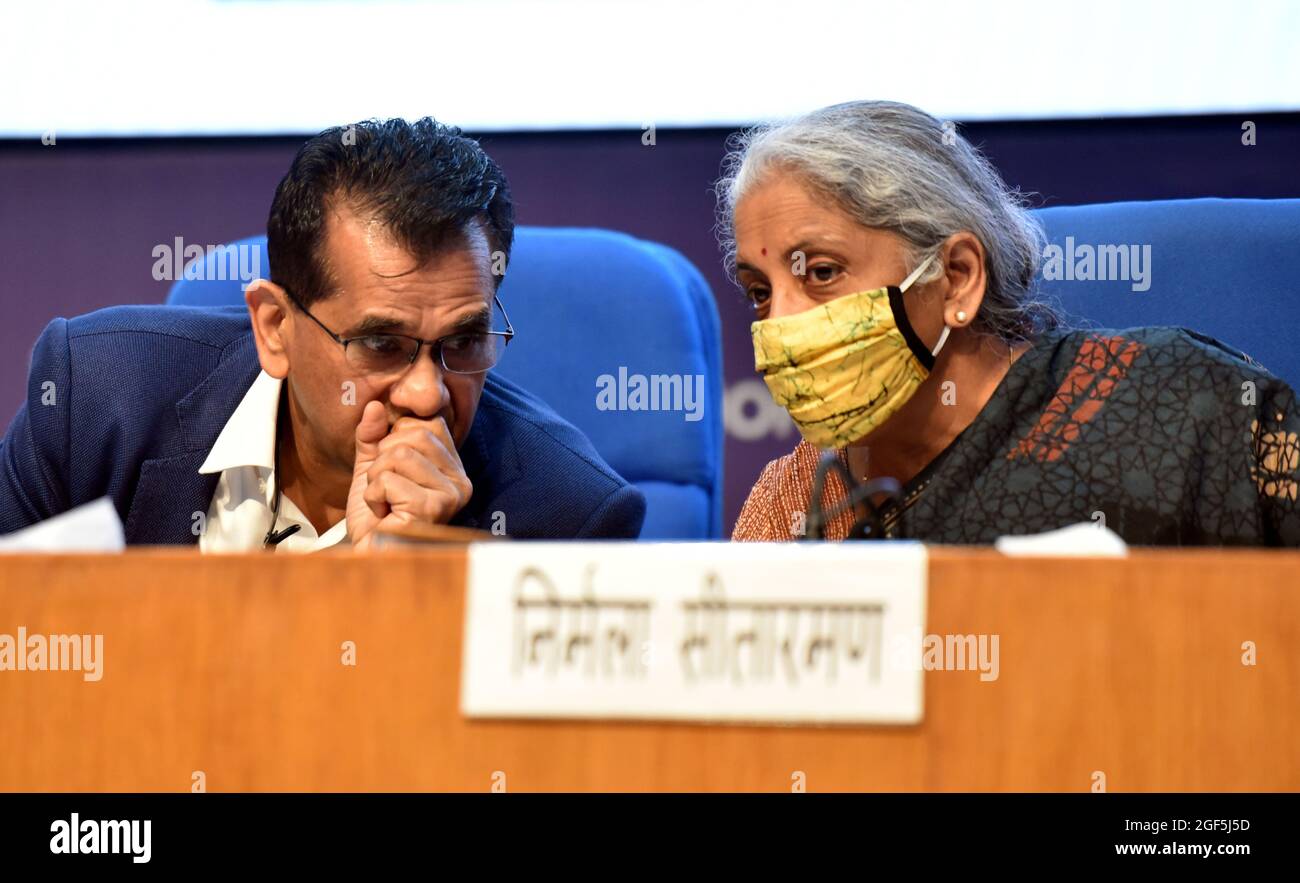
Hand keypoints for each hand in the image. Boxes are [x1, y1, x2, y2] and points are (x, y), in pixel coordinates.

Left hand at [346, 401, 472, 549]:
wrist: (370, 555)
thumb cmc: (376, 518)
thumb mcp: (372, 467)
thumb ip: (374, 436)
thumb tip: (376, 405)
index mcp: (452, 468)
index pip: (429, 424)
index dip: (397, 436)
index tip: (388, 464)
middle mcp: (460, 481)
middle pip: (414, 435)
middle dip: (383, 458)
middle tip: (384, 487)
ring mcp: (449, 496)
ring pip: (400, 454)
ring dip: (376, 478)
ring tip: (383, 501)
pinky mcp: (432, 509)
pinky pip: (389, 479)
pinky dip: (374, 496)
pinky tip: (383, 514)